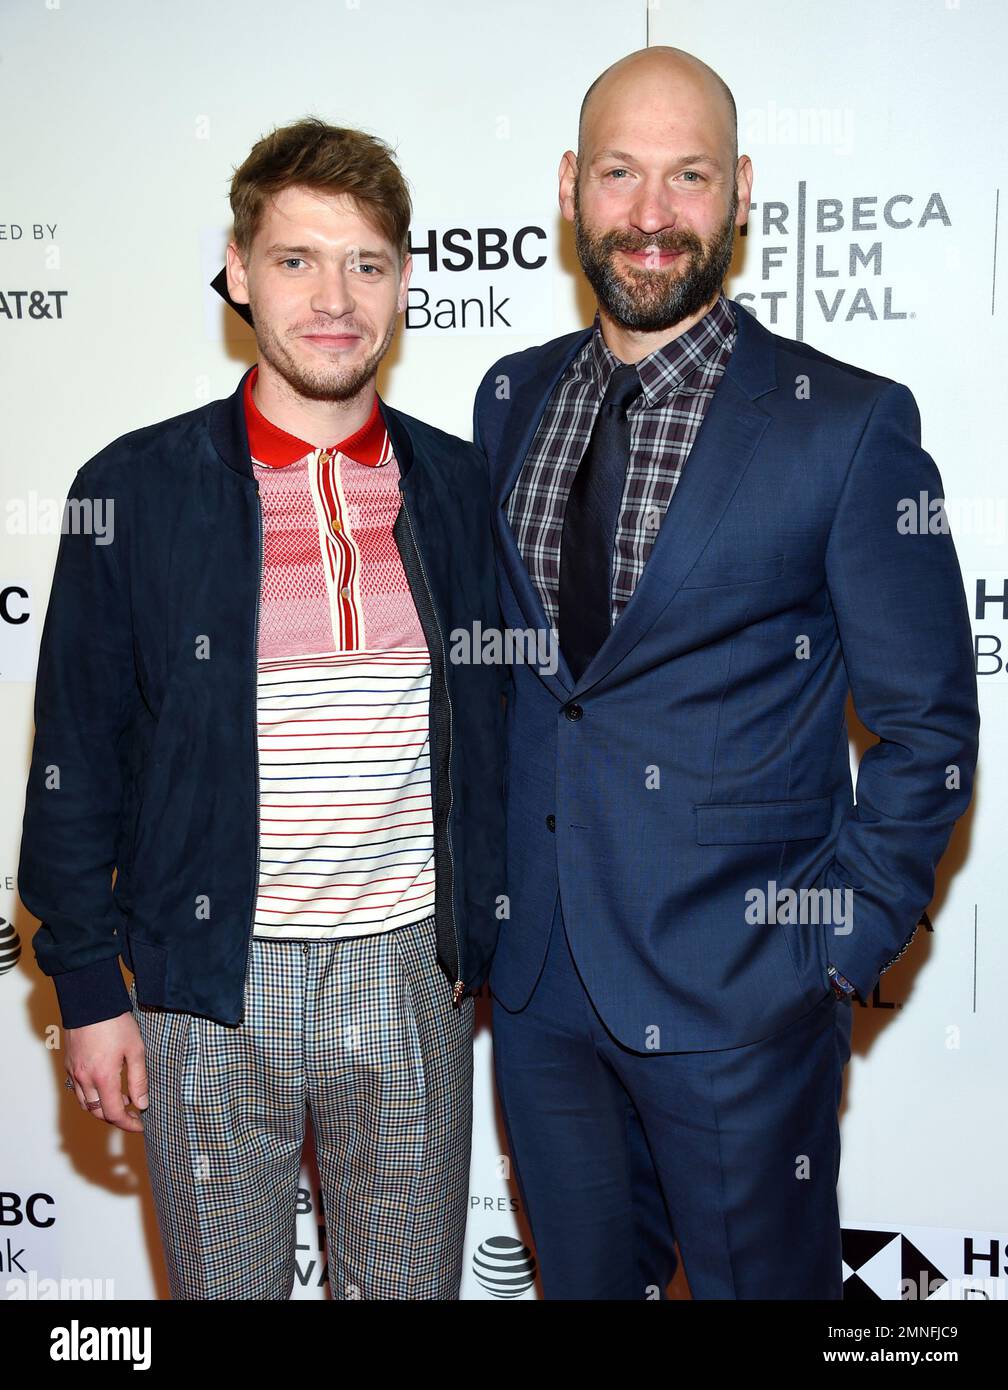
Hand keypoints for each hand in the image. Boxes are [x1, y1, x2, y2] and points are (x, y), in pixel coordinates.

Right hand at [65, 1013, 147, 1132]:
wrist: (91, 1002)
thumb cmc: (115, 1023)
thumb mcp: (136, 1050)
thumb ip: (139, 1080)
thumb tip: (141, 1104)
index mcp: (103, 1077)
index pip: (114, 1113)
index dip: (127, 1123)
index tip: (139, 1125)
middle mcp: (85, 1079)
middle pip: (98, 1112)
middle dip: (116, 1118)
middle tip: (133, 1113)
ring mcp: (74, 1073)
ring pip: (86, 1103)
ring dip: (102, 1108)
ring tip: (122, 1099)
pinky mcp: (69, 1065)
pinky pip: (78, 1090)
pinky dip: (91, 1096)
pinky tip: (105, 1086)